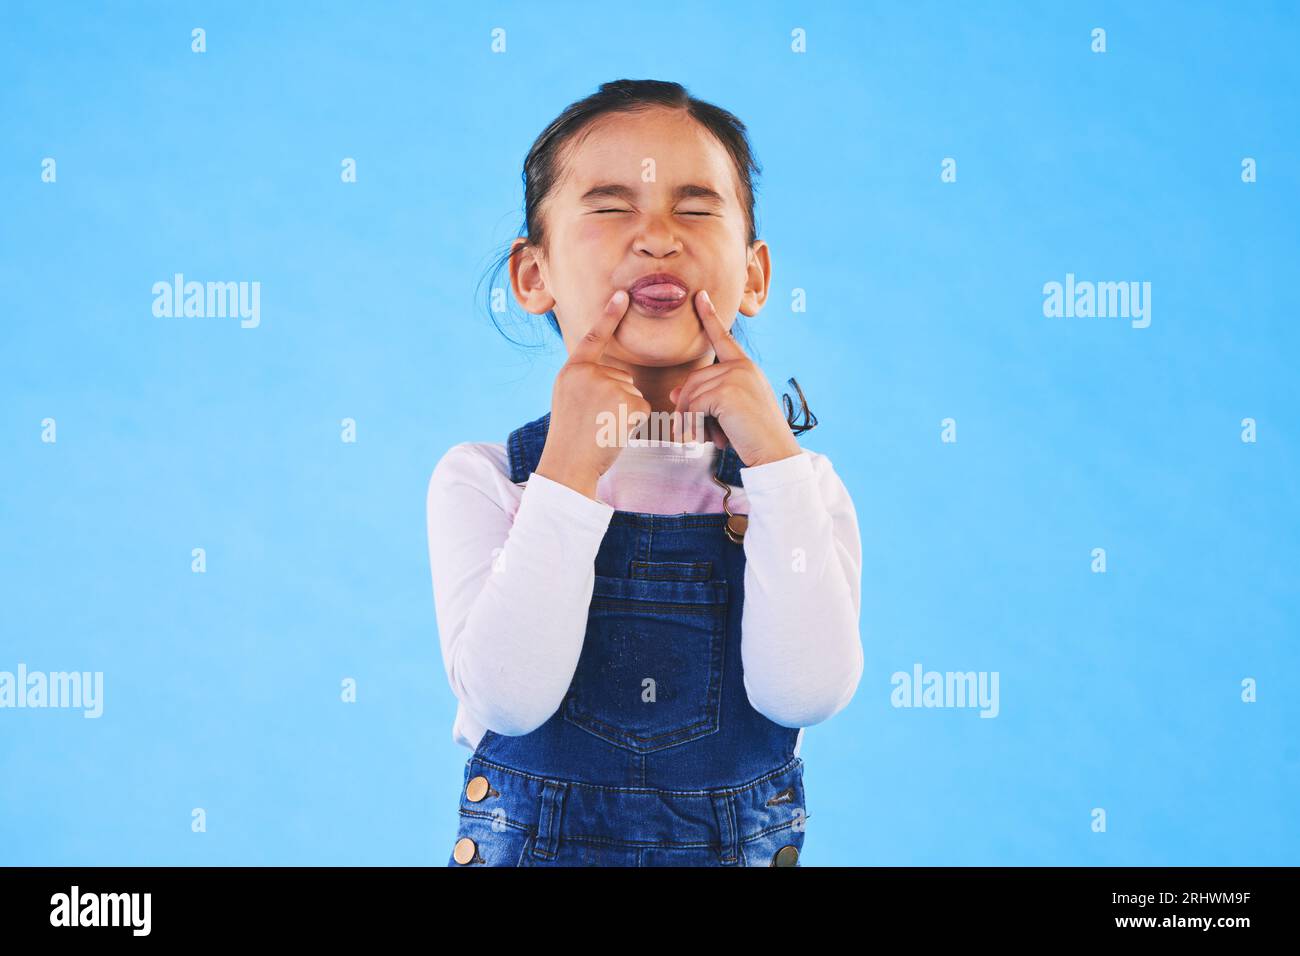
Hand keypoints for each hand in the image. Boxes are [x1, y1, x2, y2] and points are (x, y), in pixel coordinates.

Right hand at [535, 289, 649, 498]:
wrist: (567, 464)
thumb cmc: (570, 437)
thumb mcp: (568, 398)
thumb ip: (586, 380)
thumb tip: (618, 374)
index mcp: (572, 370)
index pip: (594, 338)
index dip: (609, 316)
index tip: (622, 295)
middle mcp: (589, 373)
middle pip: (621, 376)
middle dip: (616, 398)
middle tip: (595, 421)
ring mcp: (609, 386)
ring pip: (632, 393)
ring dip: (624, 412)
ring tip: (601, 428)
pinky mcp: (627, 403)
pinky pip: (642, 407)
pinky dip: (635, 422)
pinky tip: (615, 432)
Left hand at [668, 290, 801, 467]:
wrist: (775, 453)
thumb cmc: (753, 436)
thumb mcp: (728, 412)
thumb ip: (706, 397)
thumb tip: (675, 393)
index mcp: (746, 367)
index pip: (724, 338)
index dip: (709, 317)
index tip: (700, 296)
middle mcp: (742, 367)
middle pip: (694, 379)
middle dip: (688, 409)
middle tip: (695, 435)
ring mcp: (736, 376)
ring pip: (691, 394)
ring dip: (689, 421)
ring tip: (703, 439)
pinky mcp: (728, 392)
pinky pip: (694, 405)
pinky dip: (693, 425)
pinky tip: (709, 439)